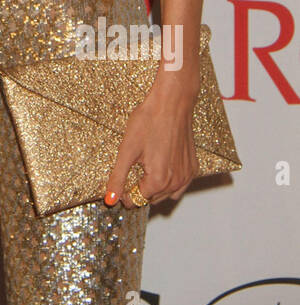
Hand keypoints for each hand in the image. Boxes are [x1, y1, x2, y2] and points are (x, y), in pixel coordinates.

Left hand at [104, 69, 198, 208]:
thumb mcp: (127, 150)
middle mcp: (176, 183)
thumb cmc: (149, 121)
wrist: (172, 103)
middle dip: (140, 190)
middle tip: (131, 171)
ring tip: (145, 168)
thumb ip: (118, 178)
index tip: (120, 180)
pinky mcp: (193, 167)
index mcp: (158, 181)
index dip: (125, 193)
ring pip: (167, 194)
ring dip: (155, 188)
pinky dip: (170, 181)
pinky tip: (161, 165)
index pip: (137, 200)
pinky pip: (180, 185)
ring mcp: (187, 176)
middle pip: (152, 199)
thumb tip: (110, 199)